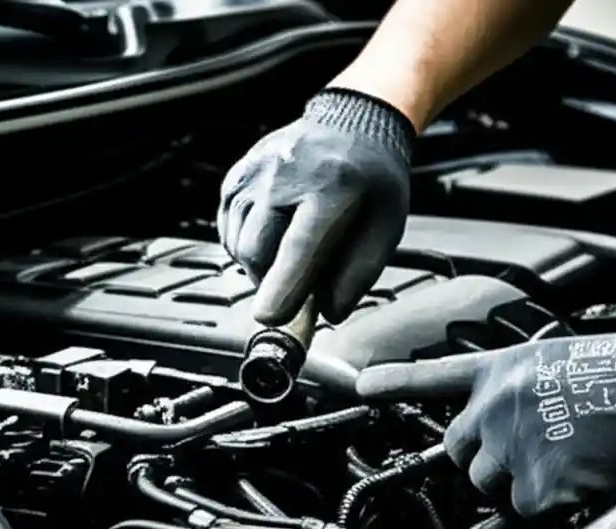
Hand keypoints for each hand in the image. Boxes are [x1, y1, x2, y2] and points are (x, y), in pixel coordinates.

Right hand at [217, 89, 415, 325]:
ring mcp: (256, 171)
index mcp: (333, 186)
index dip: (284, 286)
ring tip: (289, 252)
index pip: (300, 245)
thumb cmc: (372, 179)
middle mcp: (287, 173)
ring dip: (259, 263)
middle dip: (271, 281)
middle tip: (296, 285)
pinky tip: (272, 235)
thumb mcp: (386, 227)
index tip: (271, 317)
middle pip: (258, 249)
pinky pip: (229, 227)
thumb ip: (358, 275)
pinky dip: (246, 244)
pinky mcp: (237, 175)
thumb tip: (328, 313)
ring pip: (238, 242)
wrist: (353, 124)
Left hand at [353, 324, 615, 516]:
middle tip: (532, 452)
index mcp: (503, 368)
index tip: (359, 387)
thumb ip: (521, 393)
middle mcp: (495, 405)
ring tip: (564, 460)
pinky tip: (580, 477)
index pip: (434, 376)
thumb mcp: (562, 364)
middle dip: (486, 460)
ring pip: (487, 486)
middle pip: (459, 451)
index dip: (392, 383)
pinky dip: (549, 505)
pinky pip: (523, 512)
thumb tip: (509, 424)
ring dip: (516, 486)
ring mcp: (512, 444)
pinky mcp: (538, 482)